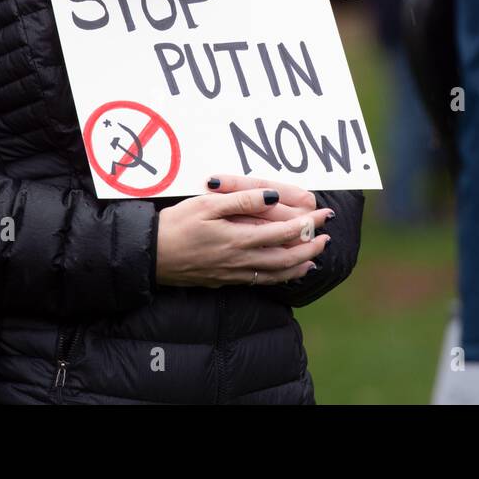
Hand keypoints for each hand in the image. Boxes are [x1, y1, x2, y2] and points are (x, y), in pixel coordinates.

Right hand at [155, 187, 332, 287]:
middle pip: (286, 257)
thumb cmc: (176, 225)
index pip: (283, 232)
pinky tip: (288, 273)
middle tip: (326, 235)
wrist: (151, 256)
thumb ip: (242, 200)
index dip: (307, 224)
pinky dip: (281, 278)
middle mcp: (240, 259)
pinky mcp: (225, 281)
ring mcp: (233, 273)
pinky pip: (261, 282)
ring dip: (300, 264)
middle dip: (310, 246)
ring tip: (316, 256)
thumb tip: (272, 197)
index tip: (323, 214)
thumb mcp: (207, 204)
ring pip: (276, 273)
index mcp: (238, 238)